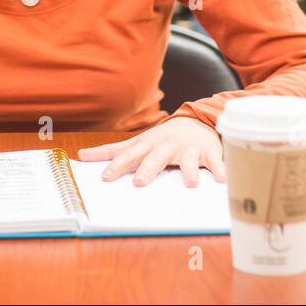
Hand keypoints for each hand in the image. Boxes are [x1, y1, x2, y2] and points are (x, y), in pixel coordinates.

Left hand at [76, 116, 225, 187]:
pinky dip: (220, 169)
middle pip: (156, 157)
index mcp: (148, 144)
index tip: (106, 177)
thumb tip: (82, 155)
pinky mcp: (209, 152)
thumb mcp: (137, 141)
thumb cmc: (162, 137)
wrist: (197, 121)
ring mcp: (188, 148)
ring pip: (187, 160)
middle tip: (139, 183)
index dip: (117, 165)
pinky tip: (223, 180)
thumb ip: (111, 151)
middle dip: (148, 169)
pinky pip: (215, 161)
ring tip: (191, 184)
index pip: (130, 155)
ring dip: (189, 170)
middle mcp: (167, 145)